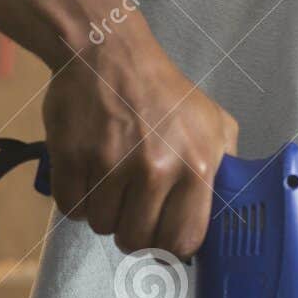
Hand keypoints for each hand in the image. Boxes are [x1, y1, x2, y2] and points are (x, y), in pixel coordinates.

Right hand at [42, 13, 237, 257]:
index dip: (169, 246)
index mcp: (196, 166)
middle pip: (137, 240)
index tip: (162, 235)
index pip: (182, 241)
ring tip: (110, 180)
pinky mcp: (73, 157)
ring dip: (103, 212)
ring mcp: (111, 164)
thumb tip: (227, 214)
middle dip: (132, 230)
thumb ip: (226, 169)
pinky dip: (76, 198)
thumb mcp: (215, 123)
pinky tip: (88, 173)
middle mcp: (156, 169)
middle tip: (131, 205)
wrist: (108, 51)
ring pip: (102, 226)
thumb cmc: (164, 92)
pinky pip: (71, 208)